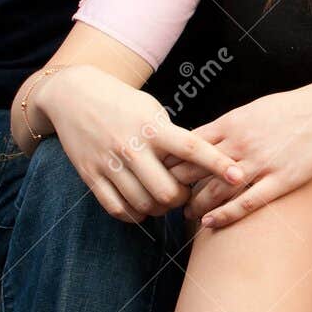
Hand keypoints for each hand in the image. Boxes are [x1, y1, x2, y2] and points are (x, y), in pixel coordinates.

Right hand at [39, 65, 244, 223]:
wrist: (73, 96)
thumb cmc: (123, 103)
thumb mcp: (151, 111)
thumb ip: (173, 136)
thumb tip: (200, 162)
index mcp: (153, 128)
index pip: (192, 149)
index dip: (217, 164)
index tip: (238, 176)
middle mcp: (131, 147)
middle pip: (168, 191)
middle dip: (182, 199)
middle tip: (184, 194)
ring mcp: (109, 163)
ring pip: (144, 205)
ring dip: (159, 210)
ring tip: (163, 201)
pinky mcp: (90, 176)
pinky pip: (117, 209)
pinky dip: (134, 215)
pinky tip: (141, 208)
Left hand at [174, 74, 311, 229]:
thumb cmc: (295, 108)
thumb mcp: (255, 109)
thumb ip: (230, 126)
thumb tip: (207, 138)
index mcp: (232, 122)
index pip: (188, 145)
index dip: (171, 160)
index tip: (161, 171)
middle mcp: (241, 143)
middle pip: (195, 169)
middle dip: (176, 185)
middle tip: (166, 197)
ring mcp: (261, 163)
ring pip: (215, 190)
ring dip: (196, 205)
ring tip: (186, 213)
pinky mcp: (281, 180)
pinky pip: (246, 203)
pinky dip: (223, 215)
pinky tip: (209, 223)